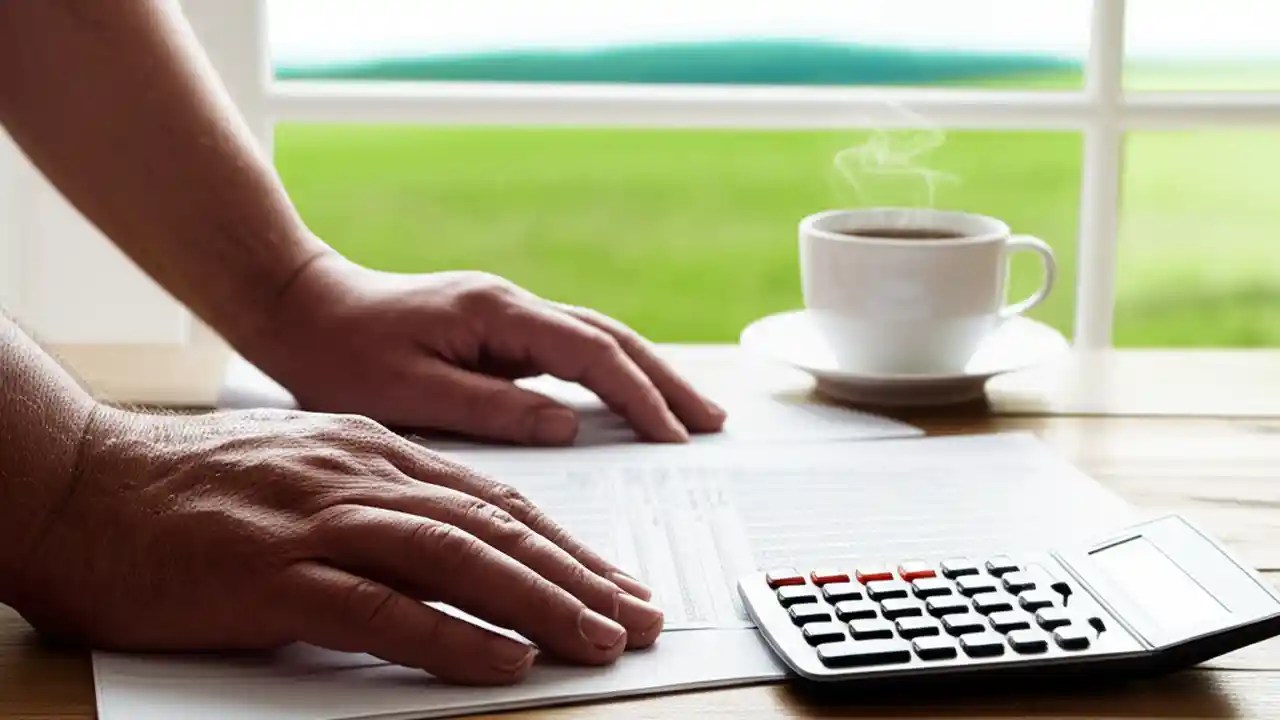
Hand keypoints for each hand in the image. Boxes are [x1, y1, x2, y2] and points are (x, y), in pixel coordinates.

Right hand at [9, 407, 662, 684]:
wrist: (82, 488)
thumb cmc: (187, 492)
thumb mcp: (302, 473)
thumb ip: (373, 498)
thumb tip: (445, 547)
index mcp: (371, 453)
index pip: (494, 501)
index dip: (566, 544)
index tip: (617, 580)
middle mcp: (361, 479)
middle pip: (497, 527)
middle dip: (580, 574)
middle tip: (641, 616)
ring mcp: (321, 524)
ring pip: (460, 561)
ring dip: (542, 604)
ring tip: (602, 639)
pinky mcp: (277, 577)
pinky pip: (384, 611)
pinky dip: (454, 637)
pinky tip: (507, 660)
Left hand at [243, 253, 725, 444]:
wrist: (301, 308)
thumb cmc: (340, 353)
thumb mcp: (409, 394)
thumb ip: (492, 411)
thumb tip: (569, 426)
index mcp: (496, 315)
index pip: (592, 354)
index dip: (639, 396)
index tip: (675, 436)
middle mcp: (512, 306)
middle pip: (612, 338)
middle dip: (666, 380)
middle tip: (714, 421)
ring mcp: (508, 317)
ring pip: (598, 341)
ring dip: (647, 375)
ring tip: (691, 413)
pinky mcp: (498, 334)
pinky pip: (570, 353)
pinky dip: (611, 377)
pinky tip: (629, 400)